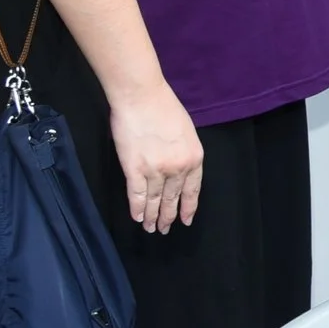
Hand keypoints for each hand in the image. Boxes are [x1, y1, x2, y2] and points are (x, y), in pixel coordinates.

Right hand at [110, 82, 203, 233]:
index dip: (188, 207)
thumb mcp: (186, 132)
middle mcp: (178, 168)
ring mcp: (156, 171)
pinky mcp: (134, 169)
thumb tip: (178, 169)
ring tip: (151, 229)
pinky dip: (137, 208)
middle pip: (173, 198)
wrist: (142, 97)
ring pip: (155, 200)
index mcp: (194, 158)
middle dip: (169, 216)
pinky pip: (137, 195)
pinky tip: (138, 218)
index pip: (192, 190)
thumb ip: (184, 152)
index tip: (185, 220)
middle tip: (166, 229)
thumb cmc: (164, 107)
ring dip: (153, 217)